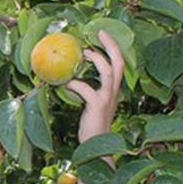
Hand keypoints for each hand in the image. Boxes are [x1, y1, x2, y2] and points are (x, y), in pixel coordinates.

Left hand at [63, 31, 124, 183]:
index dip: (113, 49)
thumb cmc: (92, 128)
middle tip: (99, 33)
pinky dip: (74, 83)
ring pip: (107, 72)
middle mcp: (114, 93)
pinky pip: (86, 88)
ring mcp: (107, 99)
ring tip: (80, 54)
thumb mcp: (93, 106)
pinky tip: (63, 83)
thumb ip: (88, 92)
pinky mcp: (97, 107)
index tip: (103, 35)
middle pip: (119, 64)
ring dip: (94, 60)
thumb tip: (69, 77)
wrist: (97, 150)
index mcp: (113, 91)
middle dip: (111, 46)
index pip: (119, 65)